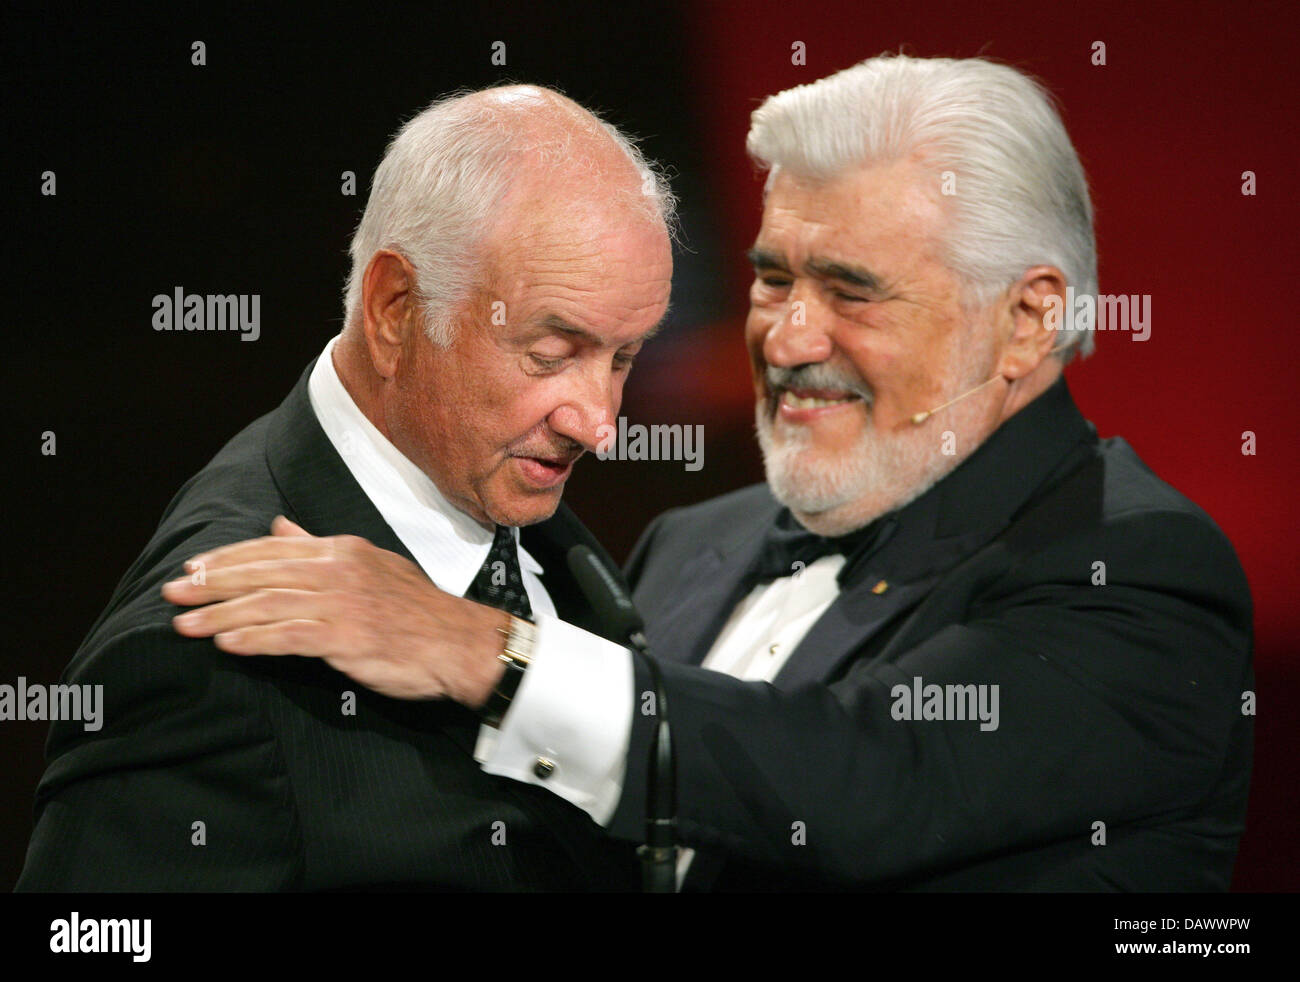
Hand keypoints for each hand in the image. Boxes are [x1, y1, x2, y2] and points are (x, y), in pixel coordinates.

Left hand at [161, 516, 507, 705]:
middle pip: (262, 572)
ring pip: (268, 603)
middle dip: (212, 582)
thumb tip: (280, 525)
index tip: (193, 568)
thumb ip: (321, 546)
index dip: (229, 557)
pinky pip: (290, 636)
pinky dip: (255, 639)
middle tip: (173, 593)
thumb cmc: (416, 610)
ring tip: (185, 625)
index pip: (273, 547)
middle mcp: (338, 570)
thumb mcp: (371, 566)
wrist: (459, 643)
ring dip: (221, 614)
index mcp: (342, 550)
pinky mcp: (347, 637)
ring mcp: (343, 602)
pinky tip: (227, 645)